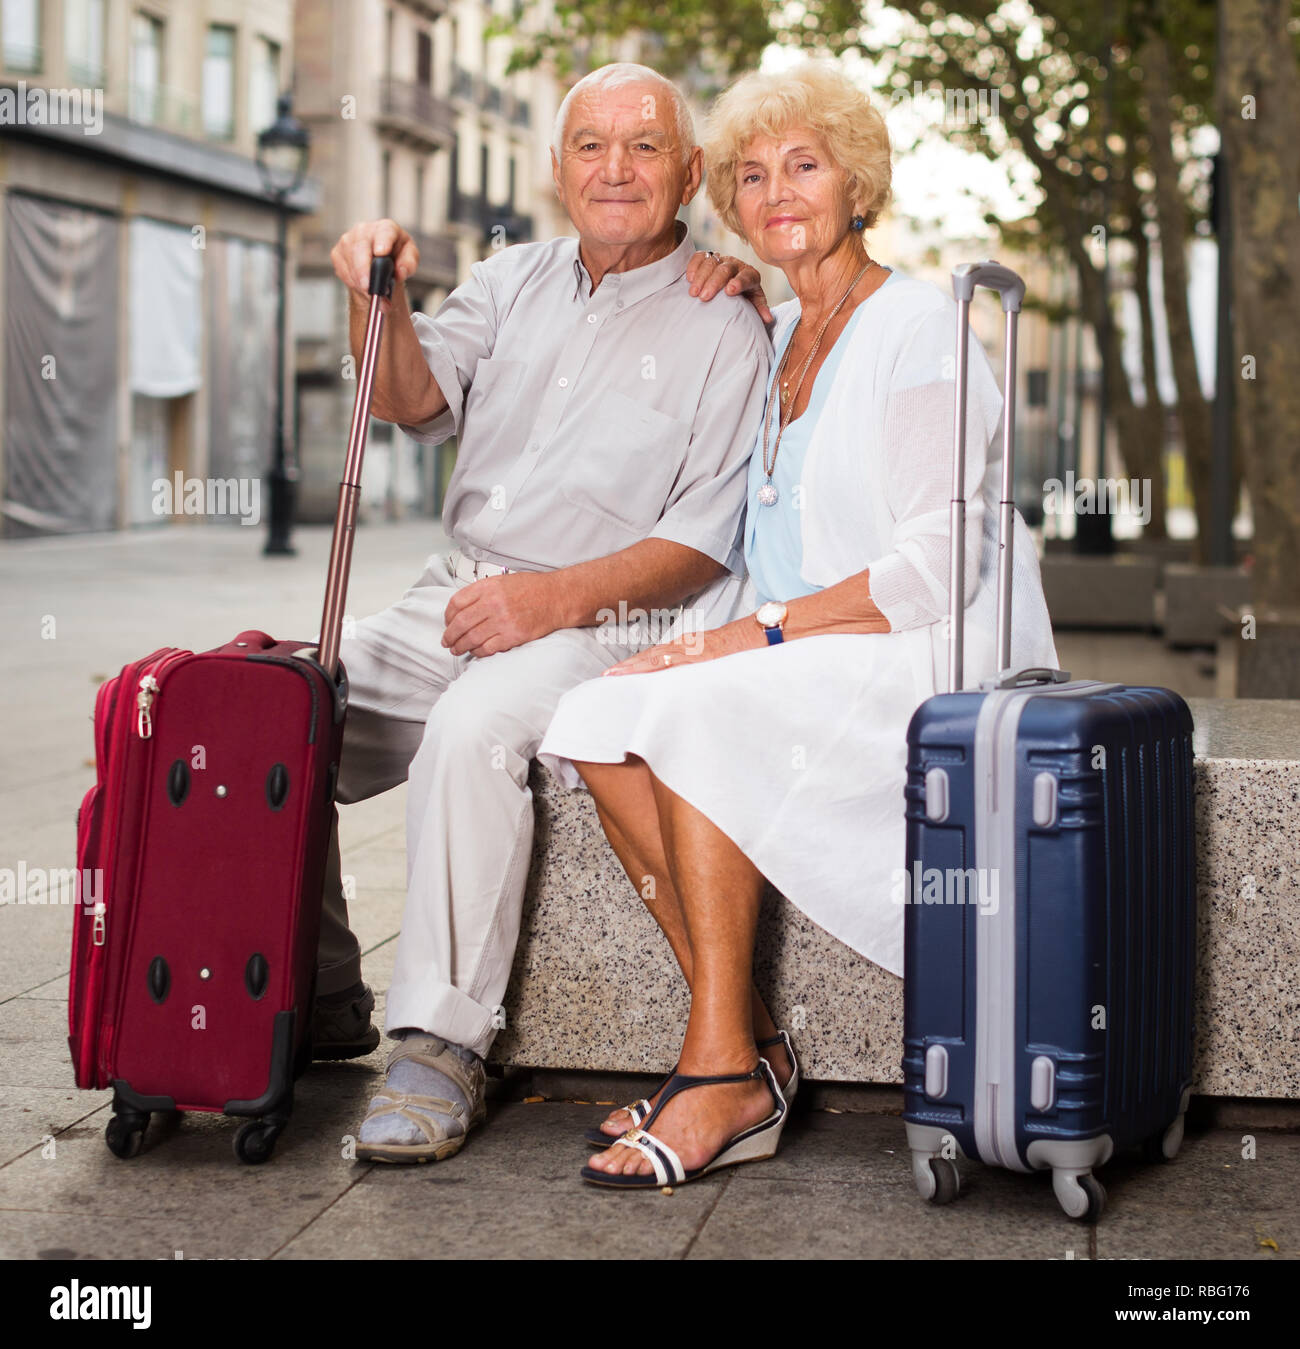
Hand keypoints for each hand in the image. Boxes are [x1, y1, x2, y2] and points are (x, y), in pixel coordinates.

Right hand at [330, 218, 419, 303]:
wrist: (380, 263)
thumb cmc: (396, 257)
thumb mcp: (410, 260)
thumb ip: (409, 265)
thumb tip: (400, 272)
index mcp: (386, 228)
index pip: (384, 232)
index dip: (382, 241)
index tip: (381, 252)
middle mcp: (364, 230)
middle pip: (360, 248)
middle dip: (364, 270)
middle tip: (369, 288)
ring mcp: (348, 240)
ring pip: (350, 261)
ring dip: (359, 281)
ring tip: (371, 293)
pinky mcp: (337, 252)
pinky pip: (342, 270)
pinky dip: (352, 282)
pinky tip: (361, 285)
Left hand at [442, 571, 559, 657]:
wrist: (556, 598)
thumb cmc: (532, 589)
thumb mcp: (502, 581)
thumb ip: (482, 592)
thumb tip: (462, 608)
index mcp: (488, 587)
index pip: (456, 603)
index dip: (448, 616)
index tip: (448, 622)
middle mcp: (493, 603)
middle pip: (460, 623)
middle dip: (450, 635)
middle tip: (447, 641)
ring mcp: (502, 621)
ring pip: (471, 638)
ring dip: (461, 647)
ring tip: (457, 650)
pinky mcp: (512, 636)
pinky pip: (487, 648)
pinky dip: (478, 652)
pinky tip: (476, 652)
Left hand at [602, 617, 763, 675]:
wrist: (755, 633)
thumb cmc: (734, 648)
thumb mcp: (710, 655)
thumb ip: (695, 662)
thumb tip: (681, 673)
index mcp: (684, 644)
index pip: (654, 655)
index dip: (634, 664)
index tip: (616, 673)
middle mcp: (683, 644)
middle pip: (649, 656)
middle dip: (627, 667)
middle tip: (606, 676)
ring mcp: (690, 649)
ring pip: (656, 658)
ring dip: (634, 667)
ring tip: (615, 675)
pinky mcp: (699, 654)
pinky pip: (674, 661)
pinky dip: (656, 666)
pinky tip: (642, 671)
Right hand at [686, 251, 773, 324]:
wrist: (734, 284)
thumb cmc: (744, 297)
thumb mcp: (754, 303)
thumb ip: (760, 309)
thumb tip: (767, 319)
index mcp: (750, 275)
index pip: (746, 276)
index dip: (738, 282)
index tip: (729, 291)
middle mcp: (736, 265)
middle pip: (725, 269)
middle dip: (714, 283)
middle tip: (704, 298)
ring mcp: (721, 259)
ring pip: (711, 263)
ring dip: (701, 278)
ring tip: (693, 293)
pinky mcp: (708, 258)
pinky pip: (700, 257)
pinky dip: (693, 266)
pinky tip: (689, 279)